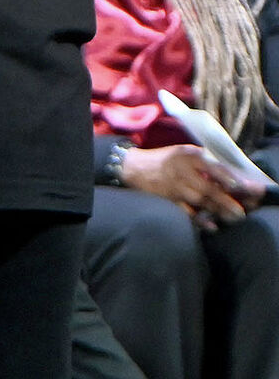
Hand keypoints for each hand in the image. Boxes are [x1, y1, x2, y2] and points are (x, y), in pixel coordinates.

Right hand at [120, 144, 249, 226]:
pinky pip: (187, 212)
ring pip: (201, 201)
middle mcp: (181, 170)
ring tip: (234, 217)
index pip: (213, 167)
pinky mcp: (168, 200)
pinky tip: (212, 227)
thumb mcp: (183, 152)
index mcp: (188, 156)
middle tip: (242, 210)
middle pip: (208, 188)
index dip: (230, 178)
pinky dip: (200, 221)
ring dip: (219, 210)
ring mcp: (174, 186)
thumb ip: (203, 160)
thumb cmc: (164, 160)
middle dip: (227, 200)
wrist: (133, 168)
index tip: (244, 187)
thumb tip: (228, 174)